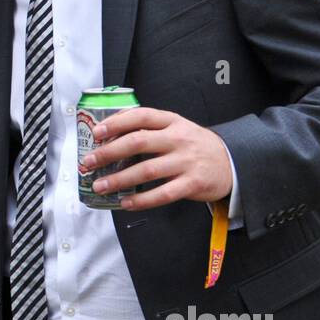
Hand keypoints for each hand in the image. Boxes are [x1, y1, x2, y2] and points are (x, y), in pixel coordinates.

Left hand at [82, 107, 230, 210]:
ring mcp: (186, 162)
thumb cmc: (194, 145)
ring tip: (100, 186)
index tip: (96, 132)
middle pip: (137, 142)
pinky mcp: (192, 184)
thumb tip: (110, 135)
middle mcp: (178, 139)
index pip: (141, 116)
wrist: (231, 162)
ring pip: (146, 170)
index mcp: (172, 121)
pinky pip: (162, 194)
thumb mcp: (177, 128)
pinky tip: (125, 203)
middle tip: (88, 163)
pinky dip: (141, 200)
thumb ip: (150, 128)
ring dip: (118, 179)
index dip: (116, 123)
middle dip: (108, 153)